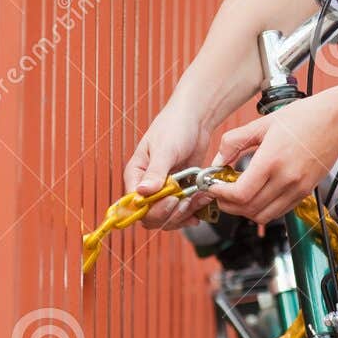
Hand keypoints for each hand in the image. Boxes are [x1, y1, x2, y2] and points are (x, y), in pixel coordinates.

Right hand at [123, 102, 212, 228]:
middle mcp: (147, 186)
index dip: (153, 208)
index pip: (136, 204)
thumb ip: (155, 172)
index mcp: (136, 175)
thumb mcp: (165, 149)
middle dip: (170, 213)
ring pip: (168, 217)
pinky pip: (182, 211)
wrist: (195, 120)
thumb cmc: (175, 127)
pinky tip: (200, 207)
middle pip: (151, 216)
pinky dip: (192, 212)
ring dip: (184, 213)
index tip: (172, 199)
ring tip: (198, 200)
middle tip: (187, 201)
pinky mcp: (179, 192)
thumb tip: (143, 192)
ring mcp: (164, 191)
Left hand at [205, 86, 337, 222]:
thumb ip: (234, 142)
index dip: (221, 195)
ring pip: (262, 216)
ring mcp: (297, 189)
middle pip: (248, 209)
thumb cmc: (302, 117)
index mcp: (272, 161)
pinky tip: (256, 194)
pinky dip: (262, 209)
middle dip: (228, 205)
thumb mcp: (261, 124)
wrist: (337, 120)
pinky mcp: (304, 193)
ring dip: (244, 211)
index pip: (240, 194)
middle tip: (219, 193)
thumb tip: (217, 161)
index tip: (212, 187)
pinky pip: (278, 212)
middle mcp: (286, 179)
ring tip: (236, 195)